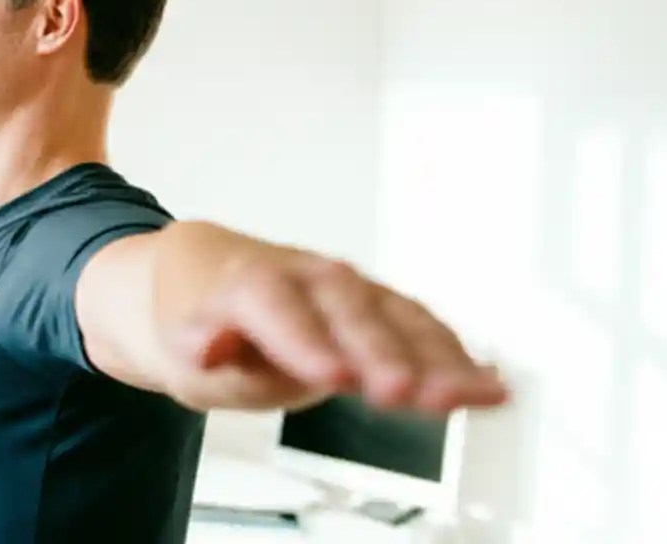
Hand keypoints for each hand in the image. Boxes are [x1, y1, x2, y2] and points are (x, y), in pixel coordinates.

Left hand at [160, 249, 507, 414]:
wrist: (204, 272)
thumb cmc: (194, 315)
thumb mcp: (179, 345)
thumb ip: (203, 351)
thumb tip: (209, 348)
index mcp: (246, 282)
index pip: (277, 305)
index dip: (305, 340)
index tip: (331, 377)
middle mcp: (303, 275)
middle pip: (348, 308)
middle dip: (381, 351)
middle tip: (407, 392)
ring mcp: (345, 287)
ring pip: (395, 315)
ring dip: (437, 357)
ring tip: (476, 395)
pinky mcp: (375, 305)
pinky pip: (418, 326)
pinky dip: (454, 356)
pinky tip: (488, 387)